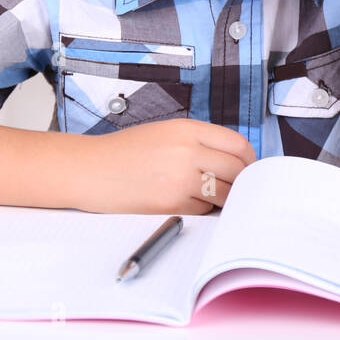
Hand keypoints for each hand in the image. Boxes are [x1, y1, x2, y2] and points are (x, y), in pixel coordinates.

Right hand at [77, 119, 256, 213]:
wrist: (90, 169)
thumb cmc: (125, 152)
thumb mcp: (164, 132)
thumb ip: (198, 142)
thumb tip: (234, 161)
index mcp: (187, 129)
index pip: (238, 144)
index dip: (249, 159)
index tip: (248, 168)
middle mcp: (187, 151)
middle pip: (237, 170)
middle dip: (242, 182)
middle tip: (238, 188)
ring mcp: (179, 178)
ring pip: (224, 193)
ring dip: (225, 198)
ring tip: (215, 198)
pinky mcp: (170, 203)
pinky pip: (203, 209)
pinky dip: (203, 209)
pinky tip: (190, 203)